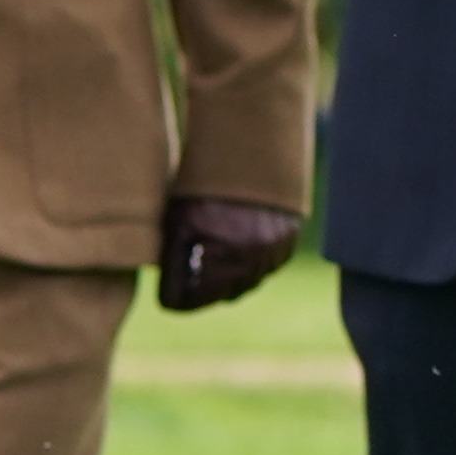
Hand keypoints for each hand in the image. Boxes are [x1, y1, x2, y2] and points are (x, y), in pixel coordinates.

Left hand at [158, 196, 305, 311]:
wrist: (248, 153)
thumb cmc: (205, 187)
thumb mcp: (180, 224)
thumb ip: (173, 266)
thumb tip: (168, 301)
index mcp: (224, 262)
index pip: (195, 301)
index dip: (178, 301)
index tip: (168, 299)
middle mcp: (254, 263)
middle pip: (223, 295)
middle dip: (204, 291)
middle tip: (187, 279)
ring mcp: (274, 253)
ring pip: (247, 283)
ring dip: (227, 279)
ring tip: (209, 263)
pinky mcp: (288, 241)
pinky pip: (267, 267)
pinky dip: (250, 265)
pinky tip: (234, 250)